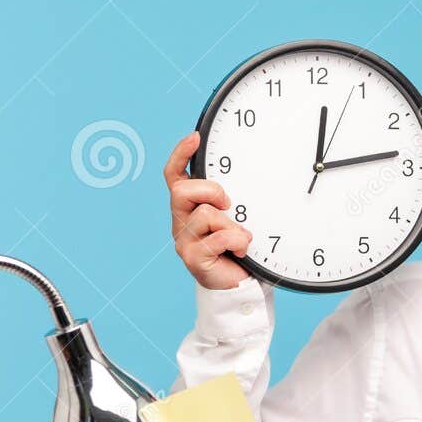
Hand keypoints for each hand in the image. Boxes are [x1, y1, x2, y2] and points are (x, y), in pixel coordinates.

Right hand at [165, 133, 251, 289]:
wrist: (241, 284)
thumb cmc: (240, 246)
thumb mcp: (238, 215)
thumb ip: (233, 197)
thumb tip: (246, 177)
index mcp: (189, 206)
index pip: (175, 174)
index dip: (181, 154)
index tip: (196, 137)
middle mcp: (181, 220)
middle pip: (182, 190)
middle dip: (209, 190)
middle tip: (228, 204)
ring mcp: (184, 240)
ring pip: (204, 215)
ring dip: (230, 224)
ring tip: (241, 237)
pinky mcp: (193, 258)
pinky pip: (217, 238)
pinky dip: (236, 241)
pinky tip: (242, 249)